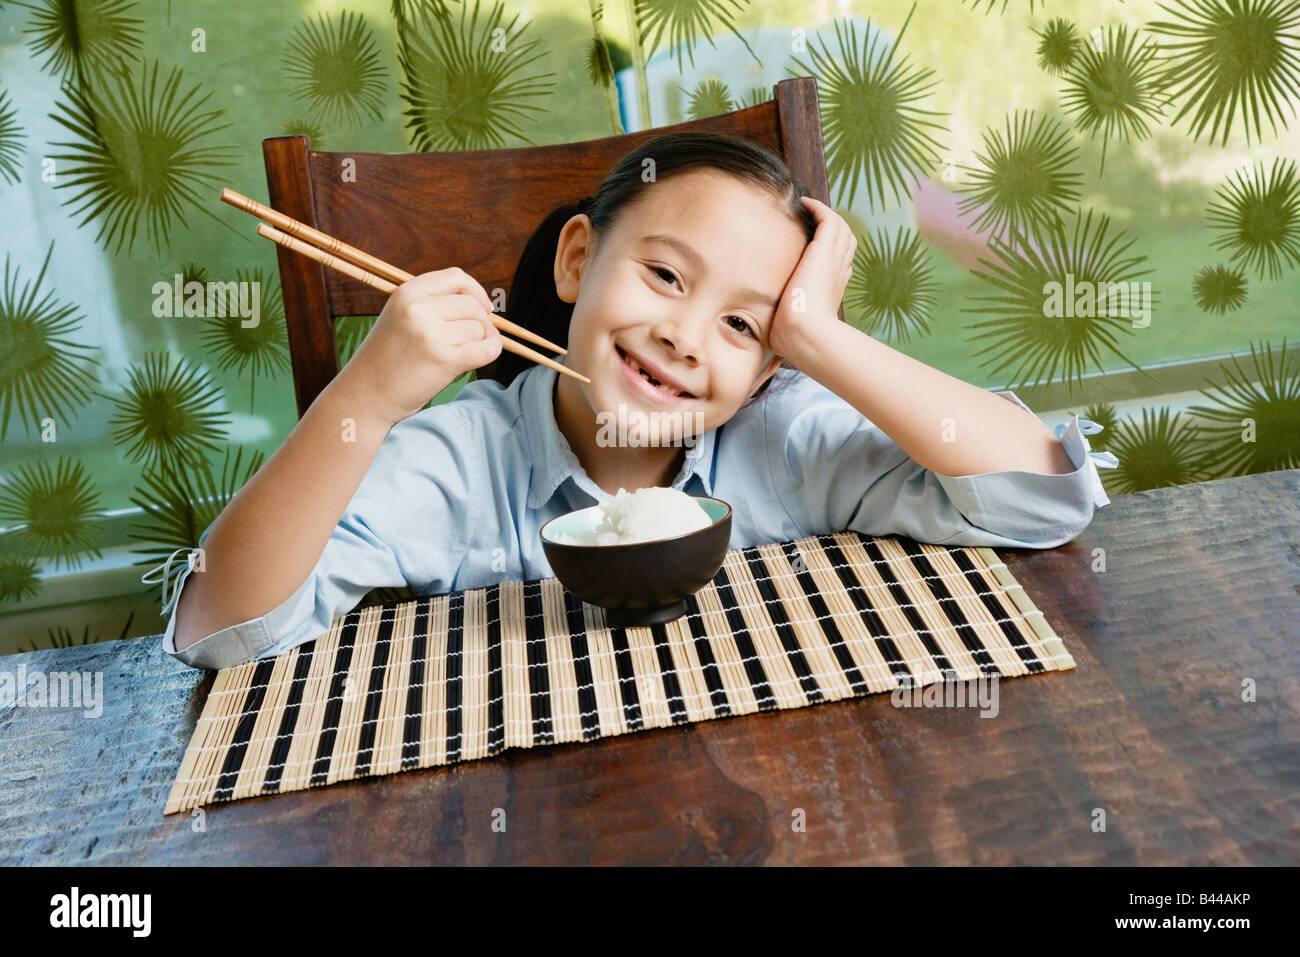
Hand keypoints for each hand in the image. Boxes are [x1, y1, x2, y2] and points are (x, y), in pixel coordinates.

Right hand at [338, 267, 501, 425]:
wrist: (367, 393)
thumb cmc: (388, 357)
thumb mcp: (400, 316)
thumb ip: (433, 303)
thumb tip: (482, 304)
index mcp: (406, 293)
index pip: (455, 277)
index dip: (475, 290)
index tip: (483, 306)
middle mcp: (418, 309)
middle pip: (472, 305)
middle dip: (480, 321)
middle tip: (470, 338)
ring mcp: (431, 335)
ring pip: (479, 329)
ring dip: (478, 341)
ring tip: (458, 353)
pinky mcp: (444, 360)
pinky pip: (487, 349)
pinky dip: (491, 351)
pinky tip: (482, 355)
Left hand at [768, 196, 857, 368]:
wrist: (805, 335)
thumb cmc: (795, 338)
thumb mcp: (791, 326)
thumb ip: (784, 322)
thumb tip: (768, 341)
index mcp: (834, 287)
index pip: (840, 262)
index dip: (831, 252)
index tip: (813, 248)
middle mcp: (839, 270)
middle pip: (845, 241)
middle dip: (831, 229)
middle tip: (810, 221)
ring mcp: (834, 259)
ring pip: (840, 228)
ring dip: (825, 216)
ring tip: (807, 209)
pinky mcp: (825, 250)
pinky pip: (829, 218)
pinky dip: (819, 208)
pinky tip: (804, 204)